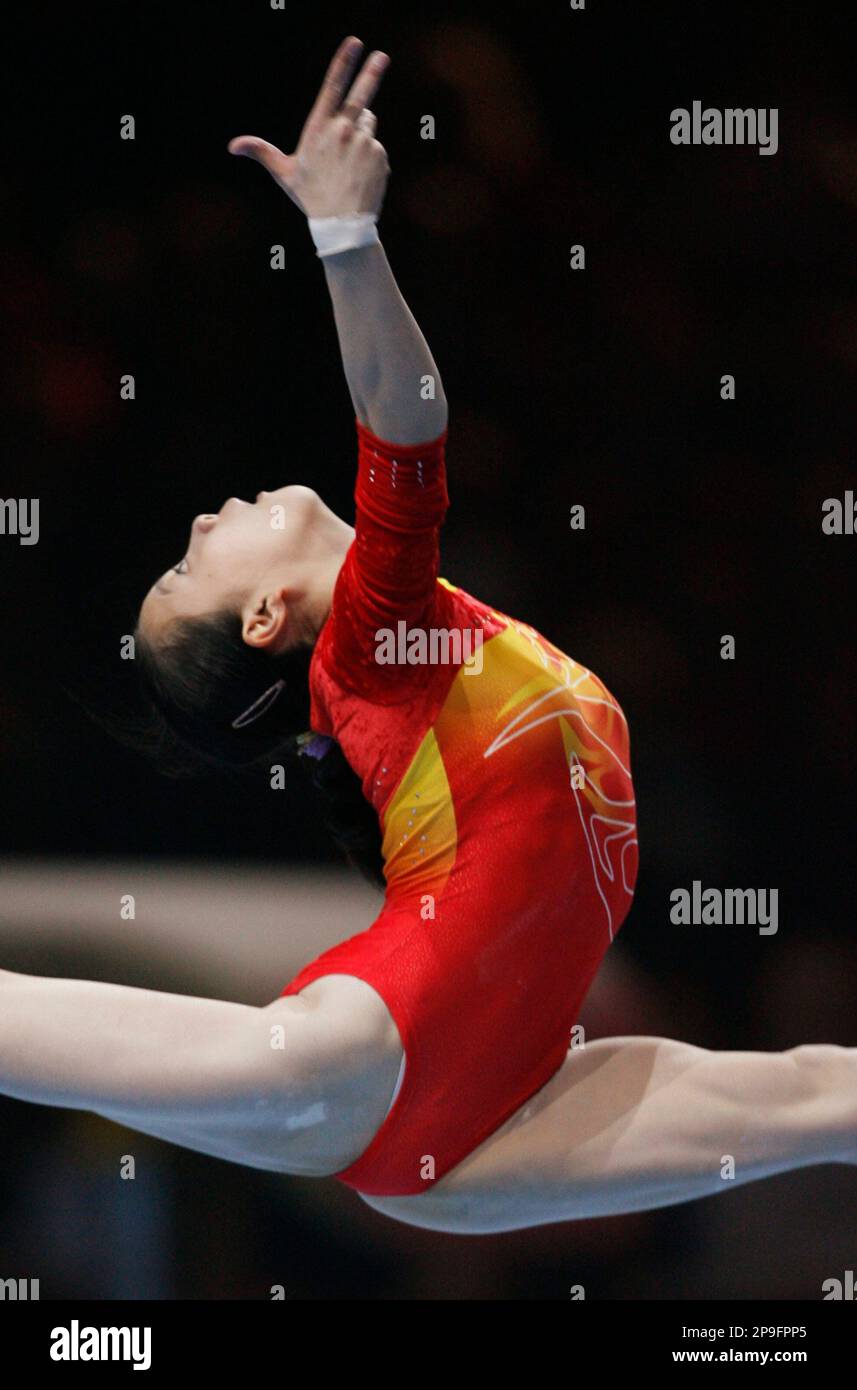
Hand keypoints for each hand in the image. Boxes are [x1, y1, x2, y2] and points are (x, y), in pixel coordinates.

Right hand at [228, 36, 390, 218]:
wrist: (341, 225)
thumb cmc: (311, 198)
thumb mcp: (284, 174)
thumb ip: (261, 152)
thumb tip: (233, 146)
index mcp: (318, 129)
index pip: (331, 88)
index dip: (343, 62)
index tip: (354, 43)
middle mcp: (342, 131)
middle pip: (361, 94)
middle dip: (372, 71)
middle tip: (381, 56)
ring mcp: (363, 142)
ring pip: (367, 125)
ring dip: (361, 135)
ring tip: (348, 164)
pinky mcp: (379, 155)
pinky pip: (376, 147)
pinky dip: (371, 157)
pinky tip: (360, 175)